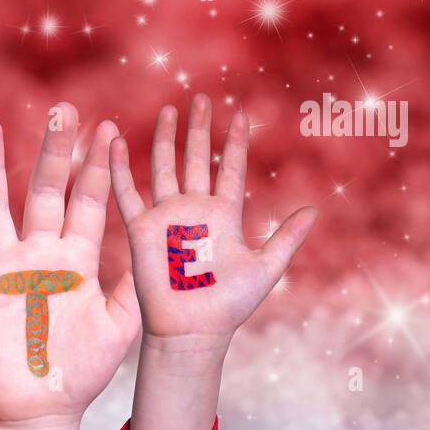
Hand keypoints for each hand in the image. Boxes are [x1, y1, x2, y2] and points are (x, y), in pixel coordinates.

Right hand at [0, 105, 140, 423]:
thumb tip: (161, 248)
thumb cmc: (80, 373)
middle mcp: (39, 255)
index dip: (98, 168)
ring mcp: (4, 270)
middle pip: (46, 193)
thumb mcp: (121, 327)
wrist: (38, 413)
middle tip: (63, 110)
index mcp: (76, 260)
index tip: (109, 129)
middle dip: (54, 152)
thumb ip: (134, 285)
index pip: (89, 203)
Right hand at [109, 93, 316, 429]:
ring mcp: (166, 217)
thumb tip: (315, 210)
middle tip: (203, 99)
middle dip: (200, 129)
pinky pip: (126, 194)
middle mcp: (194, 210)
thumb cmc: (228, 306)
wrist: (191, 330)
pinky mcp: (141, 229)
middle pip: (197, 158)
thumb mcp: (267, 267)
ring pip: (164, 167)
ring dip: (166, 139)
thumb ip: (287, 237)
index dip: (236, 141)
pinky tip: (114, 143)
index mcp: (225, 215)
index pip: (231, 168)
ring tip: (169, 110)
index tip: (240, 113)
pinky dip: (119, 168)